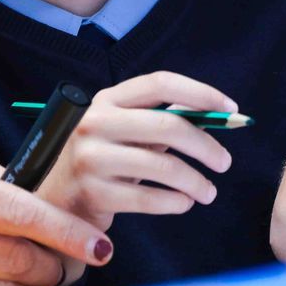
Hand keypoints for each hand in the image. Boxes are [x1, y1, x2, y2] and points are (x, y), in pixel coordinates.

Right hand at [38, 71, 238, 230]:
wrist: (53, 201)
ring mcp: (90, 158)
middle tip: (225, 162)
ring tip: (208, 192)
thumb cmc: (101, 161)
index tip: (231, 110)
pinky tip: (184, 203)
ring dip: (196, 182)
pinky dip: (176, 202)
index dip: (201, 93)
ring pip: (163, 167)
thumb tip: (219, 115)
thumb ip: (162, 120)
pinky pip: (149, 199)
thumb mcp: (124, 132)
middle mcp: (94, 123)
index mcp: (107, 99)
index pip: (160, 83)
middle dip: (206, 145)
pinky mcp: (92, 193)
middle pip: (167, 125)